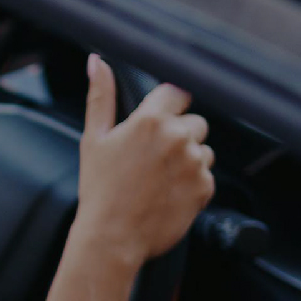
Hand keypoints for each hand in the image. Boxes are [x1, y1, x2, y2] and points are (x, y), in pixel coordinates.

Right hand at [70, 55, 214, 266]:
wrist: (111, 238)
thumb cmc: (99, 190)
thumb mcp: (93, 139)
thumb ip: (100, 96)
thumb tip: (98, 62)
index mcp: (150, 120)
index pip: (177, 93)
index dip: (168, 107)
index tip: (158, 124)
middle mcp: (177, 136)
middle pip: (194, 121)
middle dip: (179, 136)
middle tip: (152, 160)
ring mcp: (194, 162)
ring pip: (203, 149)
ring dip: (188, 160)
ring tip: (159, 180)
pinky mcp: (205, 187)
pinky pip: (207, 176)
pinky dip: (192, 184)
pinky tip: (168, 194)